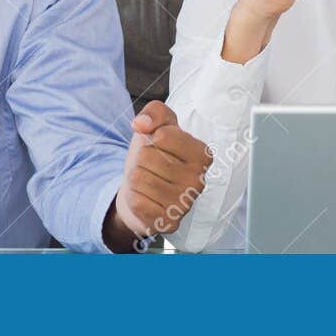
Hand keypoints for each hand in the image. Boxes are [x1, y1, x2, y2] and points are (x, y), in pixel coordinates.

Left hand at [111, 102, 213, 244]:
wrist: (140, 191)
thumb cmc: (152, 156)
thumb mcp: (156, 126)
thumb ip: (154, 112)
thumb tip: (142, 123)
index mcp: (202, 155)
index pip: (162, 135)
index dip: (152, 137)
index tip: (158, 146)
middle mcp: (198, 181)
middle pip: (147, 157)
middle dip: (140, 158)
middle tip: (149, 167)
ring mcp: (185, 205)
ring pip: (138, 178)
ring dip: (134, 178)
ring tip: (146, 182)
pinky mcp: (169, 224)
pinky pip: (136, 202)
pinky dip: (133, 198)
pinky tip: (144, 199)